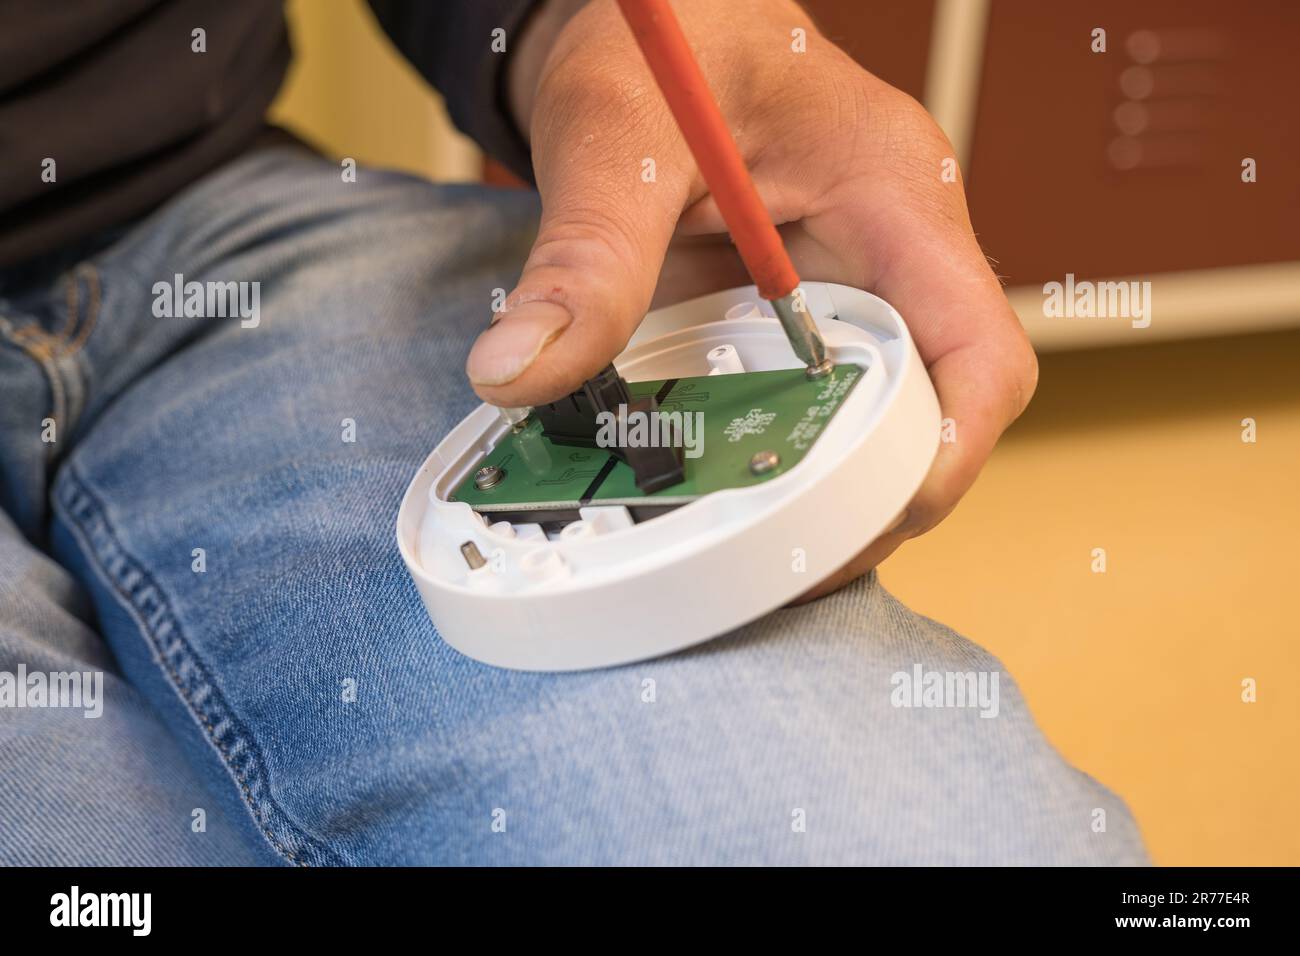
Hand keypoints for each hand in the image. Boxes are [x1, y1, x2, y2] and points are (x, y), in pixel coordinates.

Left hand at [467, 0, 1037, 598]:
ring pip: (870, 418)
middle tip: (777, 565)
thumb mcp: (617, 129)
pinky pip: (806, 397)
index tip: (870, 518)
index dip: (946, 452)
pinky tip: (705, 486)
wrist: (641, 15)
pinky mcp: (795, 305)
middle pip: (932, 411)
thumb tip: (519, 374)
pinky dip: (763, 451)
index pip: (979, 349)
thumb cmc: (657, 34)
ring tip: (736, 548)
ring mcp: (846, 283)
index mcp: (892, 195)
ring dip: (815, 489)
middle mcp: (888, 252)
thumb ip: (584, 253)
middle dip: (872, 500)